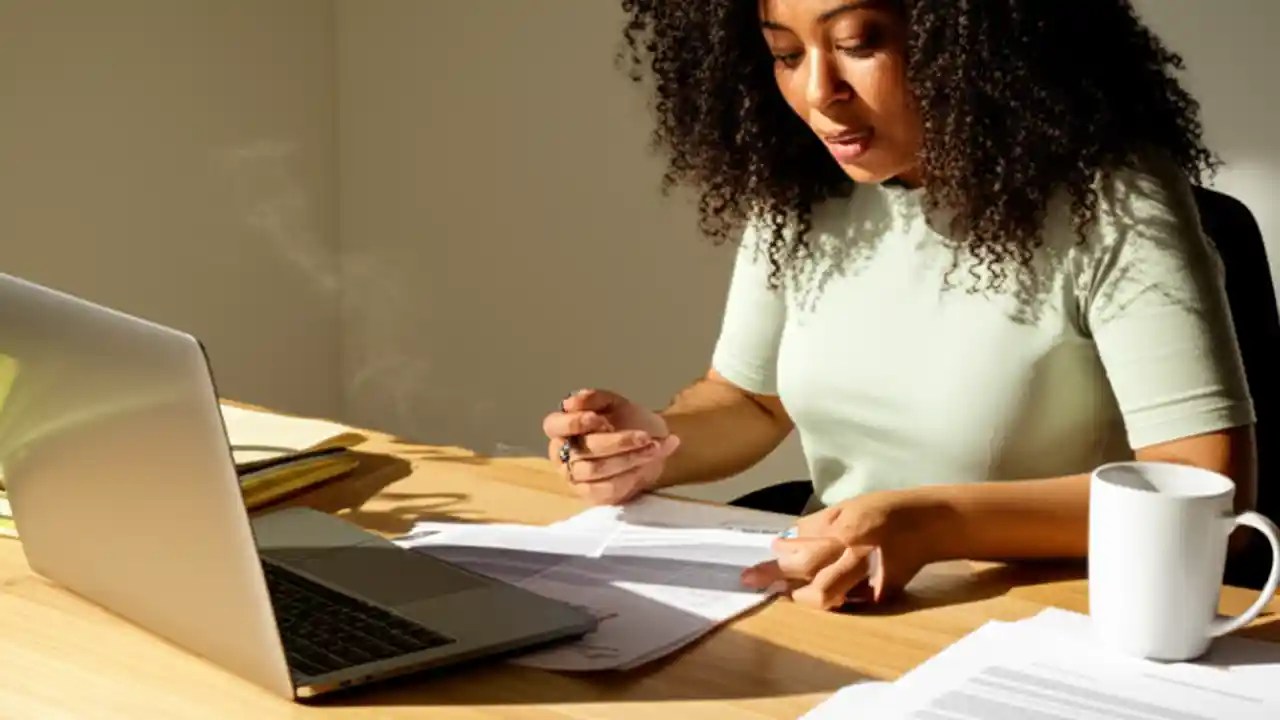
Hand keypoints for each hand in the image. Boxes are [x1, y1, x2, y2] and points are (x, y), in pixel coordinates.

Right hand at [542, 389, 679, 504]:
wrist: (651, 442)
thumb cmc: (626, 420)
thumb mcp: (614, 403)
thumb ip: (593, 399)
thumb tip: (570, 402)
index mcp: (561, 428)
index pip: (553, 426)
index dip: (574, 423)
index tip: (599, 420)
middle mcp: (562, 455)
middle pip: (581, 451)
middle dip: (616, 442)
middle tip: (645, 436)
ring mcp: (575, 477)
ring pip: (596, 469)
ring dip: (628, 458)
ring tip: (653, 448)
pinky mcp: (592, 494)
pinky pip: (608, 488)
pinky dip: (630, 475)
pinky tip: (648, 463)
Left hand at [740, 491, 936, 609]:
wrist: (929, 524)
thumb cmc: (885, 510)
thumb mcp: (848, 506)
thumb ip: (817, 524)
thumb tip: (787, 539)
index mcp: (847, 532)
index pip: (804, 552)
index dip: (781, 556)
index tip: (767, 550)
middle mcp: (857, 559)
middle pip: (810, 578)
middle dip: (777, 579)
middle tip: (751, 578)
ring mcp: (870, 580)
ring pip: (827, 596)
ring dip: (799, 593)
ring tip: (779, 587)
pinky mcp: (881, 595)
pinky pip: (846, 599)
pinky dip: (828, 596)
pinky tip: (810, 590)